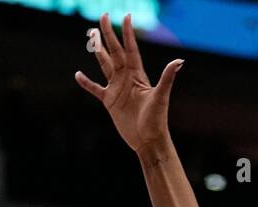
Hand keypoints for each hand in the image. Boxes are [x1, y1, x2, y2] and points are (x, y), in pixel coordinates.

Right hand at [75, 12, 181, 154]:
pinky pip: (95, 89)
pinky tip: (78, 75)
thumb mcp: (161, 97)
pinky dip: (86, 83)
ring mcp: (117, 89)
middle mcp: (126, 78)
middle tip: (102, 16)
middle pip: (115, 52)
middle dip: (109, 34)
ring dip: (98, 50)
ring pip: (105, 64)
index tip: (126, 16)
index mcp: (138, 75)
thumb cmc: (157, 119)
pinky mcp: (110, 101)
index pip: (131, 49)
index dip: (128, 33)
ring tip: (91, 35)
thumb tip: (179, 61)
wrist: (148, 140)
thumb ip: (167, 78)